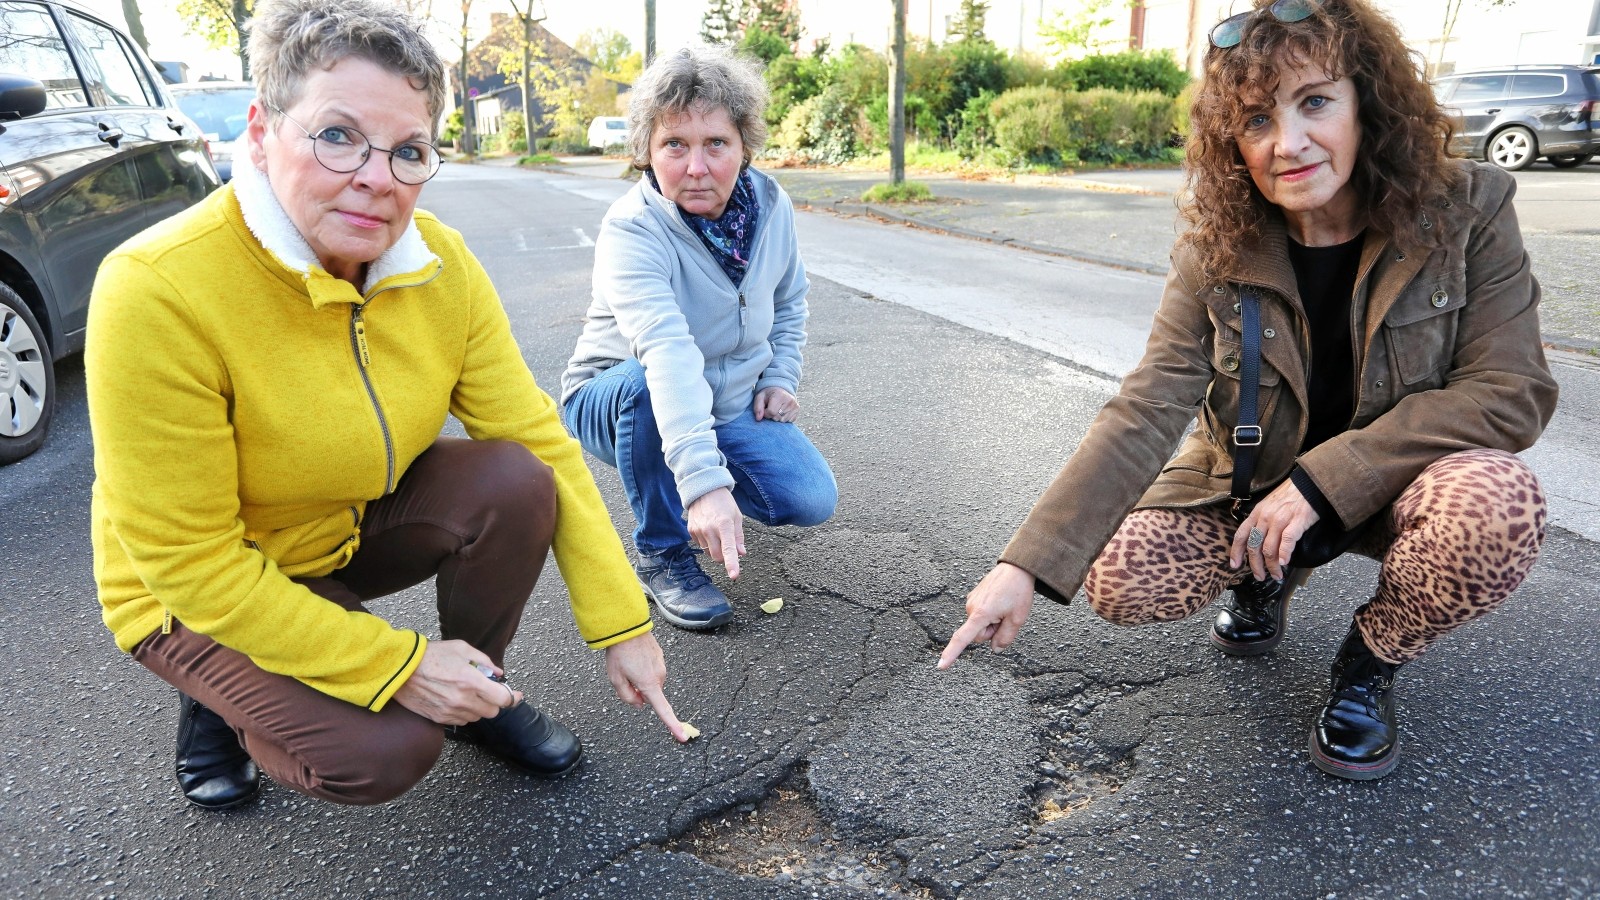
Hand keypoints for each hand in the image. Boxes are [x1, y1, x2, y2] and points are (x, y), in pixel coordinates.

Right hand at [392, 639, 521, 725]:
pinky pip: (461, 721)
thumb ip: (484, 661)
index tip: (517, 695)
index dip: (514, 698)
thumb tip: (498, 673)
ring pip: (476, 717)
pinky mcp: (439, 718)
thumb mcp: (461, 648)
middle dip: (493, 701)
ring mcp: (450, 711)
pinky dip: (464, 712)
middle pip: (492, 711)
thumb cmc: (431, 655)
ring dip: (478, 707)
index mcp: (471, 681)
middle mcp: (463, 700)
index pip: (503, 699)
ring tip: (466, 692)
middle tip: (486, 689)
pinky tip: (455, 698)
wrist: (399, 669)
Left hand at [605, 633, 689, 741]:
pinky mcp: (660, 656)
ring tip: (627, 663)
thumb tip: (639, 704)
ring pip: (651, 681)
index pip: (663, 709)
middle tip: (624, 676)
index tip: (682, 737)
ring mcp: (661, 665)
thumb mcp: (615, 679)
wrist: (627, 626)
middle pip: (650, 694)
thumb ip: (627, 696)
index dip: (672, 725)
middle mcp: (660, 676)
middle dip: (639, 691)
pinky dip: (643, 668)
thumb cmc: (619, 653)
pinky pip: (652, 670)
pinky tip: (633, 656)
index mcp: (649, 684)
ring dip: (640, 678)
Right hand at [687, 487, 744, 578]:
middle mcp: (709, 529)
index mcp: (724, 524)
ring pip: (709, 553)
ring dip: (715, 549)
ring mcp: (698, 530)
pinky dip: (707, 543)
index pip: (728, 549)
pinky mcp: (691, 531)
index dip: (732, 564)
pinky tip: (708, 530)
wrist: (703, 489)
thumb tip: (741, 553)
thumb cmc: (723, 502)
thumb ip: (738, 537)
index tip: (734, 575)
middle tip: (728, 546)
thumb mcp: (736, 516)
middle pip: (717, 557)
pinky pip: (701, 545)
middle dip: (724, 557)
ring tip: (717, 533)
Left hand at [753, 387, 798, 422]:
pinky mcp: (797, 409)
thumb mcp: (760, 397)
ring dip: (778, 418)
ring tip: (777, 409)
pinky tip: (782, 412)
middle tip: (771, 408)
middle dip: (772, 416)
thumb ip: (758, 407)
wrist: (780, 389)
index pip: (771, 412)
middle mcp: (789, 400)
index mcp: (779, 395)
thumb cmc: (768, 394)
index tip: (765, 409)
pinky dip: (784, 418)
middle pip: (777, 417)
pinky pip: (789, 420)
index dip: (766, 413)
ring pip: (783, 420)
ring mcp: (794, 405)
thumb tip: (758, 418)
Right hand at [937, 562, 1037, 668]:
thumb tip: (995, 649)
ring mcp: (971, 601)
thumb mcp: (1017, 618)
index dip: (951, 653)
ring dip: (991, 621)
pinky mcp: (973, 596)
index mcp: (981, 614)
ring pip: (979, 624)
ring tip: (1004, 606)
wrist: (1016, 567)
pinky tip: (1000, 601)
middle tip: (1006, 617)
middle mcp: (971, 607)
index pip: (963, 638)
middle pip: (978, 634)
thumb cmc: (1017, 591)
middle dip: (991, 631)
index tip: (941, 665)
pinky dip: (989, 613)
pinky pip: (980, 614)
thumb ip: (1005, 637)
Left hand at [1229, 479, 1319, 580]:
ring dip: (1272, 566)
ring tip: (1277, 575)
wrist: (1309, 484)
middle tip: (1260, 576)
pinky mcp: (1296, 521)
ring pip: (1269, 548)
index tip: (1234, 565)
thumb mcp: (1269, 505)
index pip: (1241, 535)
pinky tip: (1285, 563)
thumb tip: (1258, 541)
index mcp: (1256, 513)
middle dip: (1255, 565)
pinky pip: (1287, 541)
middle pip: (1254, 546)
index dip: (1236, 552)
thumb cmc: (1290, 495)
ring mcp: (1280, 519)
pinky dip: (1284, 554)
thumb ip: (1262, 521)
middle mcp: (1265, 517)